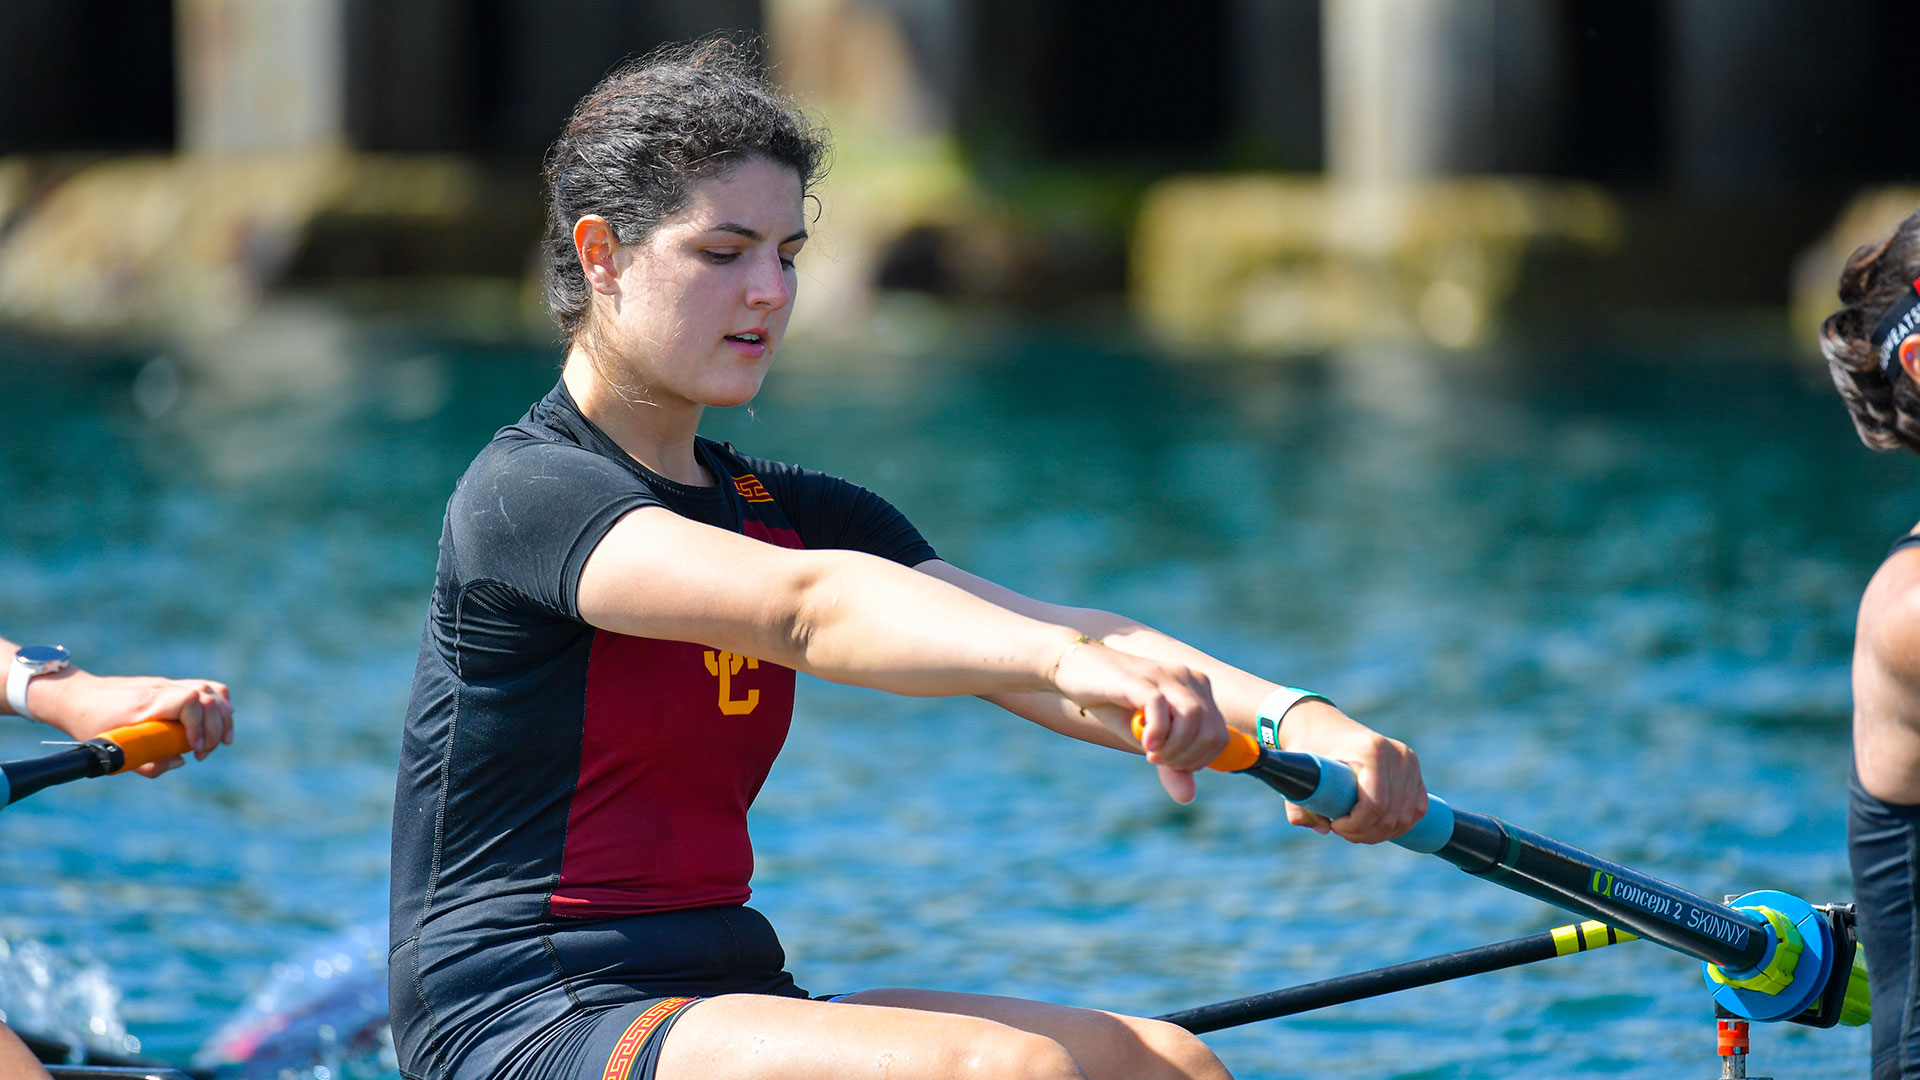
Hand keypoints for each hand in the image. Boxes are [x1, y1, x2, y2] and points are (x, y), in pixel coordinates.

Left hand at [26, 669, 232, 776]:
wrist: (77, 697)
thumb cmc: (91, 725)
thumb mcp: (112, 751)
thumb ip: (147, 763)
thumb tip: (180, 761)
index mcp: (148, 703)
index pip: (191, 701)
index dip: (200, 726)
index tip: (193, 749)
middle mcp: (162, 689)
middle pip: (209, 697)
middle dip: (216, 729)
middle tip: (204, 752)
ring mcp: (168, 685)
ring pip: (212, 690)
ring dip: (224, 716)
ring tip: (222, 740)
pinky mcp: (170, 686)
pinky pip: (205, 688)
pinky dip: (219, 705)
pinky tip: (217, 722)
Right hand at [1049, 639, 1227, 802]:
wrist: (1080, 670)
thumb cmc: (1114, 703)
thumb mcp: (1145, 739)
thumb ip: (1170, 762)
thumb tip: (1188, 797)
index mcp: (1197, 690)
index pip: (1220, 737)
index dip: (1200, 760)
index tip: (1171, 764)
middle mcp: (1187, 678)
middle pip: (1212, 730)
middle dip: (1187, 758)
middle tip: (1159, 761)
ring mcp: (1165, 675)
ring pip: (1193, 717)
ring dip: (1174, 747)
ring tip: (1151, 754)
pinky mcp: (1141, 678)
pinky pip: (1160, 706)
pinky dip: (1156, 732)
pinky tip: (1144, 743)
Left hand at [1272, 700, 1424, 843]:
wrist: (1323, 725)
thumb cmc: (1310, 748)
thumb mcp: (1298, 772)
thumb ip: (1300, 806)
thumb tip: (1322, 829)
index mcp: (1371, 751)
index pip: (1375, 805)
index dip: (1355, 825)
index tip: (1333, 824)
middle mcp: (1396, 754)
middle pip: (1391, 816)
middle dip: (1365, 832)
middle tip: (1341, 830)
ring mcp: (1409, 761)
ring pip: (1406, 817)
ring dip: (1381, 832)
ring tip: (1356, 828)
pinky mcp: (1413, 768)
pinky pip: (1417, 808)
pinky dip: (1400, 824)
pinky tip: (1377, 825)